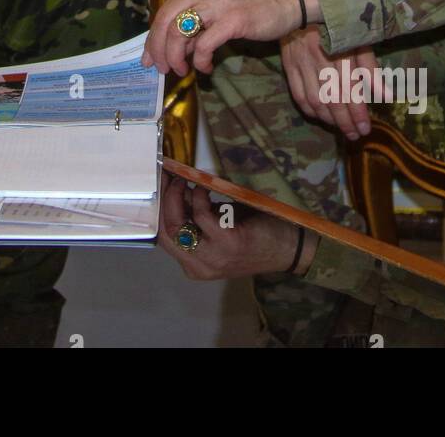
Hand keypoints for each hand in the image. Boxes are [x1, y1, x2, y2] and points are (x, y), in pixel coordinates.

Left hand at [143, 0, 304, 76]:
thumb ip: (198, 16)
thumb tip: (176, 45)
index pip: (164, 9)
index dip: (153, 36)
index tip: (150, 56)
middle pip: (165, 20)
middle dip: (158, 48)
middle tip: (162, 68)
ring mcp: (219, 1)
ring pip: (178, 32)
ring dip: (176, 56)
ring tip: (182, 70)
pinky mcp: (234, 19)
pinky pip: (204, 44)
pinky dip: (199, 60)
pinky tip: (206, 67)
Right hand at [155, 171, 315, 279]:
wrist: (288, 248)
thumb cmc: (252, 234)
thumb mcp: (216, 226)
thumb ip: (194, 214)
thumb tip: (172, 187)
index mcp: (193, 264)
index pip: (162, 237)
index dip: (156, 208)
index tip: (155, 184)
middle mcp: (198, 266)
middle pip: (164, 231)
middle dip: (162, 200)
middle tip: (167, 177)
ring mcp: (212, 258)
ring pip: (177, 224)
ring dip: (176, 196)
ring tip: (183, 180)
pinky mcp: (228, 244)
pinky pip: (201, 216)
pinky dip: (199, 197)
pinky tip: (203, 187)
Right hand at [280, 27, 377, 140]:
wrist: (303, 5)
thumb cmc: (337, 22)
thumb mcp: (359, 38)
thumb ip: (370, 67)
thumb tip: (386, 96)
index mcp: (340, 52)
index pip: (350, 90)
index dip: (358, 113)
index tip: (366, 128)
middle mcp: (319, 60)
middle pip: (332, 100)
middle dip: (345, 122)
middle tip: (356, 135)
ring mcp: (301, 63)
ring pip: (315, 101)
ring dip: (329, 119)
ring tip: (342, 128)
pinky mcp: (288, 65)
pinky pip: (298, 95)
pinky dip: (309, 110)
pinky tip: (321, 116)